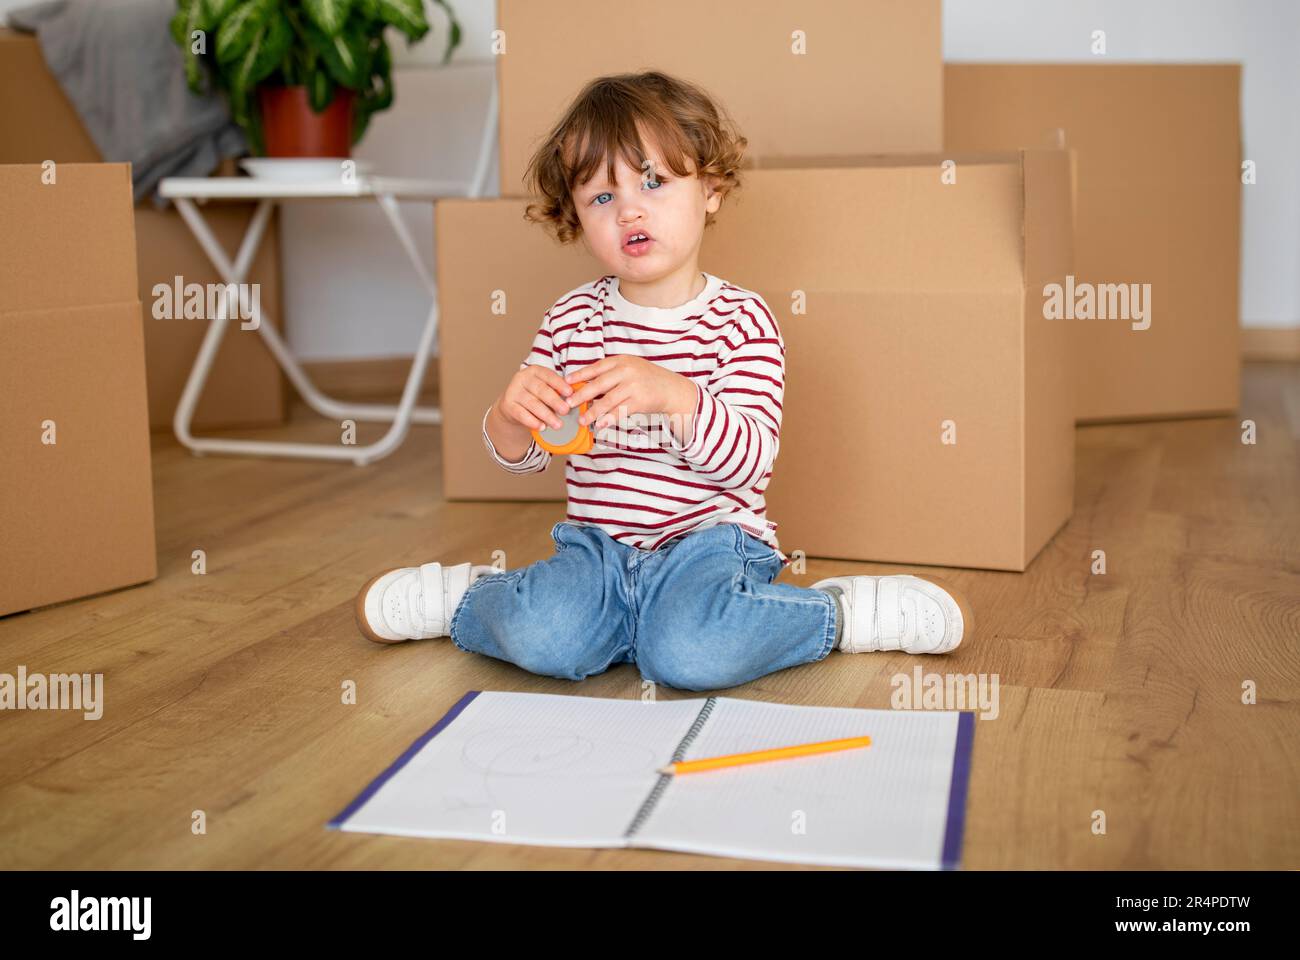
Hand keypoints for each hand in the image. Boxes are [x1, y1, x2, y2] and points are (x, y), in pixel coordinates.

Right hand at [495, 364, 573, 431]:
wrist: (512, 405)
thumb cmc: (535, 395)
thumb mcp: (545, 388)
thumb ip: (557, 391)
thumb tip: (574, 399)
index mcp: (534, 371)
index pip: (548, 375)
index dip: (559, 384)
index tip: (570, 393)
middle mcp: (522, 378)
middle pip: (540, 389)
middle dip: (554, 401)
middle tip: (566, 411)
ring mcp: (513, 391)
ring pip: (532, 403)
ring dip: (546, 415)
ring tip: (558, 424)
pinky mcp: (507, 405)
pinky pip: (521, 414)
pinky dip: (532, 421)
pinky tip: (542, 427)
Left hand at [565, 355, 696, 430]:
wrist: (671, 388)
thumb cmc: (646, 379)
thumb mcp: (629, 369)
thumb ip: (610, 374)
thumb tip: (584, 385)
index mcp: (621, 361)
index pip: (596, 368)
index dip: (580, 375)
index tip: (565, 382)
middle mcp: (626, 371)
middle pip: (599, 384)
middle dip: (581, 395)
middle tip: (568, 403)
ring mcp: (634, 386)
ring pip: (608, 400)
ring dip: (593, 411)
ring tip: (582, 419)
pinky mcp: (640, 400)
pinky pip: (620, 411)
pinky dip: (609, 419)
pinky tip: (600, 425)